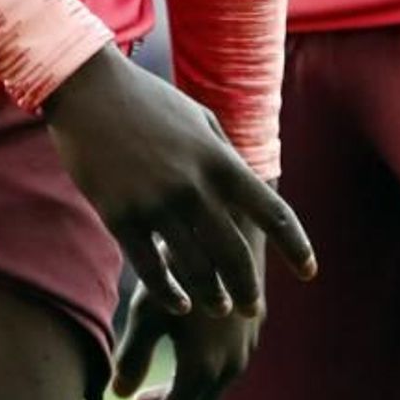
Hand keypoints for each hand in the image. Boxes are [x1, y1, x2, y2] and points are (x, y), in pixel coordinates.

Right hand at [42, 45, 314, 320]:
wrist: (89, 91)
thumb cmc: (148, 101)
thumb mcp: (199, 119)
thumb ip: (225, 155)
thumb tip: (247, 187)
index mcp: (220, 160)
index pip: (272, 212)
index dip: (297, 246)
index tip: (310, 271)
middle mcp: (193, 186)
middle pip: (234, 253)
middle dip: (249, 288)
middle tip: (254, 308)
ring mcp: (156, 204)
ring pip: (195, 268)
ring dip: (212, 296)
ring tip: (220, 308)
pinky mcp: (120, 217)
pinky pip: (151, 268)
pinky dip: (170, 292)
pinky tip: (180, 304)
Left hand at [103, 279, 261, 399]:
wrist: (230, 232)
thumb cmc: (179, 267)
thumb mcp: (147, 311)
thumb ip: (132, 356)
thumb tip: (117, 394)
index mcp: (202, 368)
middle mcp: (229, 369)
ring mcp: (242, 355)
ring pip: (204, 397)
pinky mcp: (248, 339)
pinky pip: (217, 377)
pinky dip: (190, 386)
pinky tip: (167, 376)